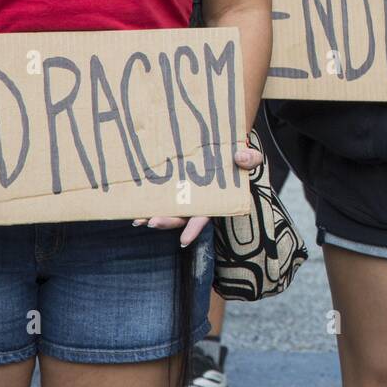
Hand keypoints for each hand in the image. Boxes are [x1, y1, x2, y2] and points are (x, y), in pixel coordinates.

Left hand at [135, 142, 263, 247]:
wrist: (225, 144)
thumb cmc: (238, 155)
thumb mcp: (251, 157)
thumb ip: (250, 159)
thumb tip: (239, 157)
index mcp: (215, 200)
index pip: (204, 217)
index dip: (194, 229)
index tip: (184, 241)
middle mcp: (198, 202)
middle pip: (180, 217)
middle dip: (166, 222)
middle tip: (151, 222)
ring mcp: (185, 195)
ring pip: (168, 209)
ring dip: (153, 215)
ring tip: (138, 219)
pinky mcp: (174, 185)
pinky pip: (160, 196)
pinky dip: (149, 200)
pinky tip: (135, 202)